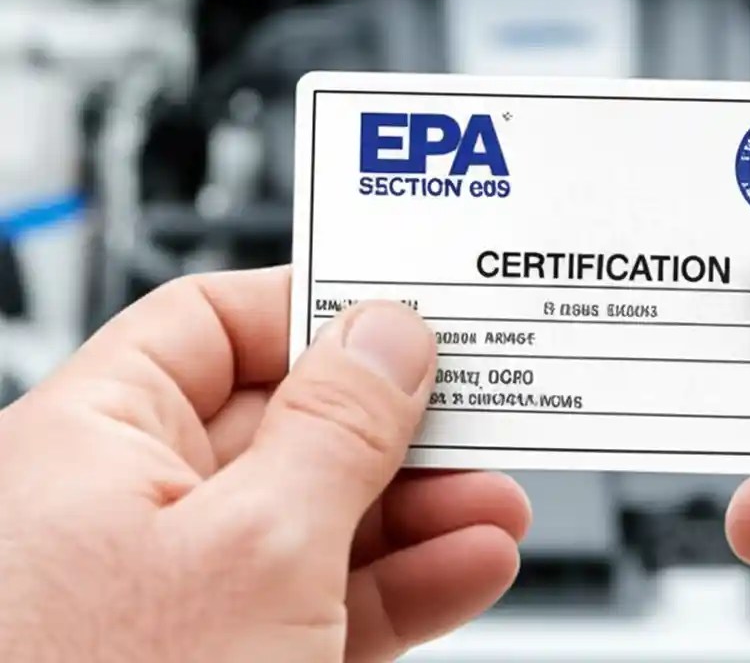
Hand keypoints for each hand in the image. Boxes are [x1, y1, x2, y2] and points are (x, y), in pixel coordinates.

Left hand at [0, 267, 529, 662]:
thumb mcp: (257, 546)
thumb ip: (336, 428)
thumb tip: (389, 335)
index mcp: (90, 445)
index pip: (213, 324)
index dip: (318, 308)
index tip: (410, 312)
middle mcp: (125, 513)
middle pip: (285, 426)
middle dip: (395, 427)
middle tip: (483, 413)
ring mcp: (179, 599)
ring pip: (318, 521)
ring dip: (419, 511)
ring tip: (498, 500)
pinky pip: (325, 602)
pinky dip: (402, 586)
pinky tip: (468, 566)